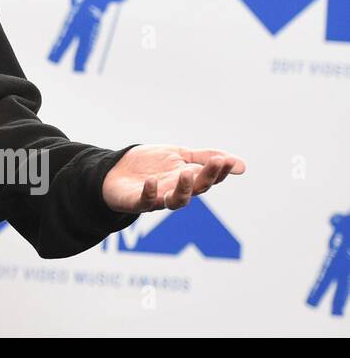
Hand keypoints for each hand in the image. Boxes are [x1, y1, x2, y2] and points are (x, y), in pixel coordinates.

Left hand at [102, 145, 244, 213]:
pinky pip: (145, 202)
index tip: (227, 160)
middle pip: (196, 188)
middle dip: (207, 176)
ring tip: (186, 173)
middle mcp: (176, 192)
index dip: (219, 171)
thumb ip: (205, 159)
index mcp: (188, 180)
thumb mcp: (179, 155)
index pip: (208, 178)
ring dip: (183, 189)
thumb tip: (241, 165)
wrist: (116, 170)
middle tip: (216, 162)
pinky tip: (151, 182)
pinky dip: (150, 194)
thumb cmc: (150, 165)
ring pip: (175, 202)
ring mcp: (157, 199)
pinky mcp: (136, 202)